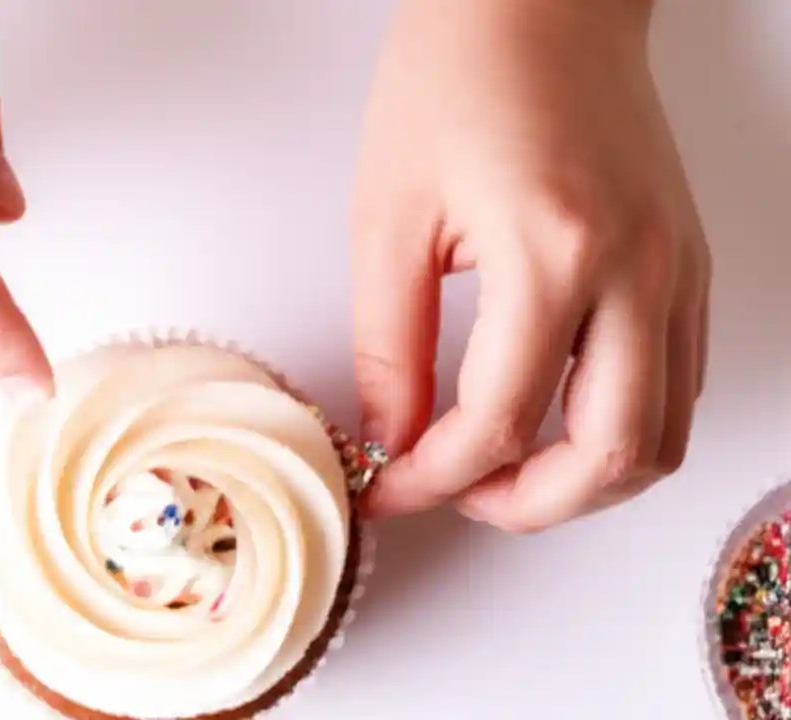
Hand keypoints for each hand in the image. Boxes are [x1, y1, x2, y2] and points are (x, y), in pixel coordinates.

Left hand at [352, 0, 709, 530]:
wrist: (538, 1)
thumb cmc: (455, 79)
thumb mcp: (388, 218)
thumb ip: (389, 345)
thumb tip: (391, 437)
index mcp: (553, 252)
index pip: (497, 424)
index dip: (431, 479)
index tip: (386, 487)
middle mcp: (638, 269)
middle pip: (610, 458)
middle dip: (524, 507)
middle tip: (456, 496)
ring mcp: (677, 268)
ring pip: (662, 435)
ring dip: (582, 480)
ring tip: (503, 469)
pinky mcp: (686, 262)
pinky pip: (676, 382)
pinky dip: (618, 427)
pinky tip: (552, 416)